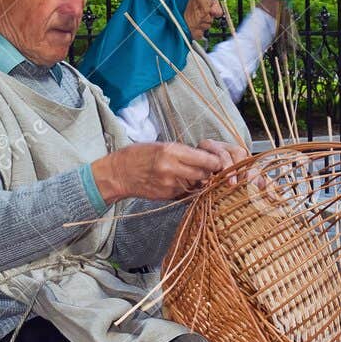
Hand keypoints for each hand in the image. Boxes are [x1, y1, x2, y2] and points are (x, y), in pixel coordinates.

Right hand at [91, 140, 239, 201]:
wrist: (119, 173)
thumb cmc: (140, 155)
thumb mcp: (162, 146)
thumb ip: (184, 154)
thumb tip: (208, 161)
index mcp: (170, 151)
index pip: (204, 159)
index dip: (216, 162)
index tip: (221, 162)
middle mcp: (171, 168)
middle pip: (204, 174)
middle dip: (211, 173)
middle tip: (214, 170)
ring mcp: (169, 185)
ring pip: (196, 185)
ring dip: (200, 181)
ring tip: (195, 175)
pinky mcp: (167, 196)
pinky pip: (186, 192)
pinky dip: (188, 188)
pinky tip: (181, 182)